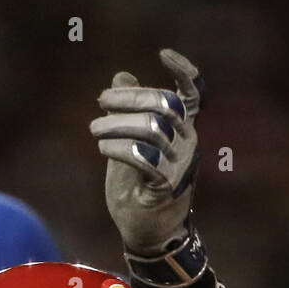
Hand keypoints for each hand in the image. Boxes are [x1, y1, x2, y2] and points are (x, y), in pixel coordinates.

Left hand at [91, 49, 203, 255]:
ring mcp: (179, 165)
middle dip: (130, 98)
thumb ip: (129, 111)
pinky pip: (145, 158)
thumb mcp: (130, 142)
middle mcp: (187, 143)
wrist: (149, 233)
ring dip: (117, 125)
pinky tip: (103, 148)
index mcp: (183, 130)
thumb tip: (121, 76)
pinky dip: (120, 148)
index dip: (184, 71)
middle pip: (164, 105)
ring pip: (152, 129)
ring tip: (95, 129)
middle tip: (100, 101)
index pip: (193, 94)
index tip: (163, 54)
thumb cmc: (139, 186)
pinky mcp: (166, 186)